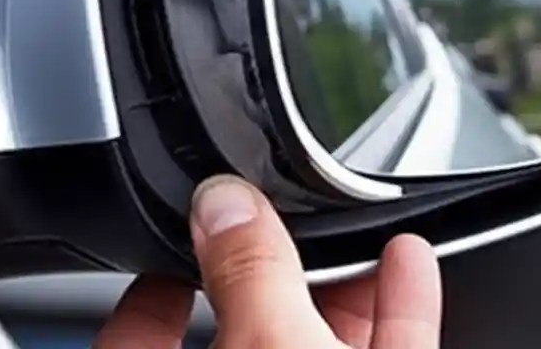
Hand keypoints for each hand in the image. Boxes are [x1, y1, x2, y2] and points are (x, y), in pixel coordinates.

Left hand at [93, 176, 441, 347]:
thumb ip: (249, 274)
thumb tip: (227, 205)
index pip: (130, 342)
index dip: (147, 293)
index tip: (178, 248)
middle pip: (241, 336)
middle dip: (269, 275)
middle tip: (281, 223)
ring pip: (318, 346)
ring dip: (343, 287)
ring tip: (357, 230)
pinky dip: (400, 314)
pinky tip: (410, 264)